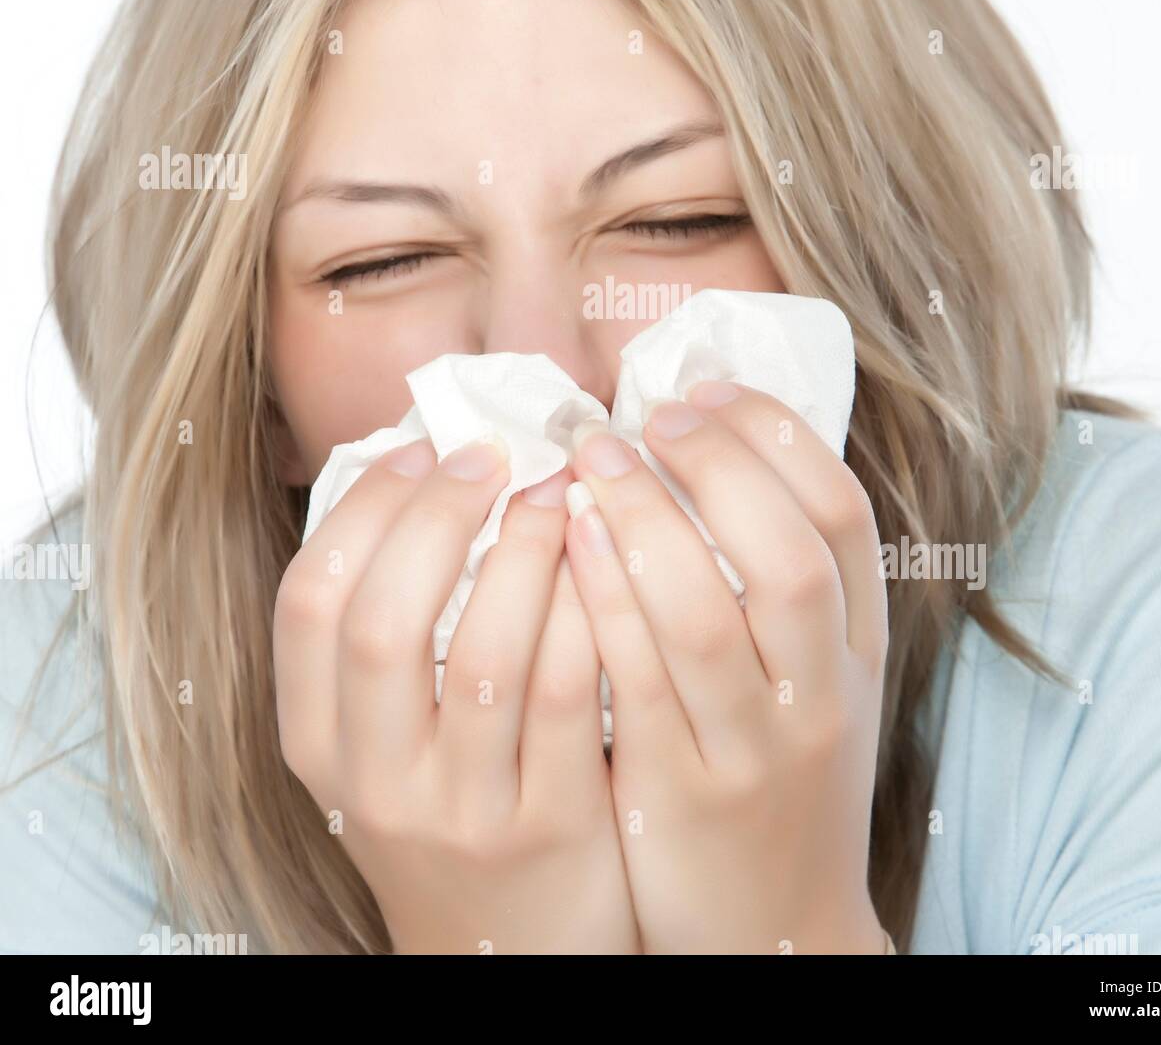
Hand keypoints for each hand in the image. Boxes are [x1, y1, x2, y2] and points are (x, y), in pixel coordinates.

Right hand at [274, 436, 639, 954]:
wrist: (508, 955)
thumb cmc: (453, 813)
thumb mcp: (388, 746)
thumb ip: (392, 642)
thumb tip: (424, 484)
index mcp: (322, 745)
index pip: (310, 604)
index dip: (366, 511)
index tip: (419, 449)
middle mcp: (377, 781)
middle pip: (385, 622)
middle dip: (441, 518)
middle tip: (493, 456)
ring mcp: (464, 811)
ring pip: (485, 657)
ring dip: (525, 555)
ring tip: (558, 490)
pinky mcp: (551, 828)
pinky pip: (571, 700)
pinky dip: (588, 615)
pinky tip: (607, 561)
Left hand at [563, 383, 888, 954]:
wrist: (780, 932)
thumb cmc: (784, 779)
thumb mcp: (816, 683)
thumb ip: (787, 587)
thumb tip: (717, 454)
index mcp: (859, 653)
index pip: (843, 517)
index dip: (774, 437)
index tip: (706, 391)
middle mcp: (819, 695)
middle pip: (785, 555)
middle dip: (714, 466)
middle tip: (646, 418)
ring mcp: (751, 748)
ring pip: (703, 614)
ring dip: (643, 518)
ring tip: (591, 458)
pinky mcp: (678, 791)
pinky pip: (635, 679)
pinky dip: (602, 598)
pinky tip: (569, 539)